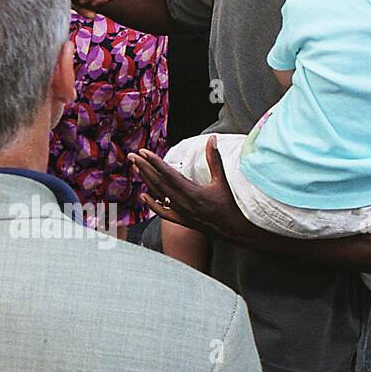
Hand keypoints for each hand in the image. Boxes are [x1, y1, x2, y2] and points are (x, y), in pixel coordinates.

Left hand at [131, 136, 256, 244]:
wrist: (238, 232)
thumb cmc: (233, 206)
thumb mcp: (223, 181)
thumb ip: (215, 159)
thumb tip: (212, 139)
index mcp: (193, 193)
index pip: (168, 174)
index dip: (154, 162)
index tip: (143, 152)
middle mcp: (184, 204)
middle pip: (159, 183)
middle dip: (144, 168)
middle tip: (132, 156)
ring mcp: (182, 214)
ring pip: (159, 195)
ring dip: (146, 181)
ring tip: (136, 168)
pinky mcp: (183, 222)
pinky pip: (163, 213)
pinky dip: (152, 204)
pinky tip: (143, 196)